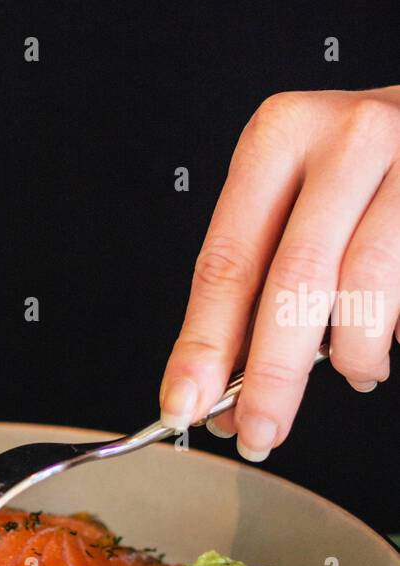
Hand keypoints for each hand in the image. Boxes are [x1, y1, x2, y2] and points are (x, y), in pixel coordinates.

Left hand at [160, 87, 399, 459]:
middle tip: (258, 429)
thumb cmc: (357, 165)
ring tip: (353, 370)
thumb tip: (215, 383)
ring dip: (352, 355)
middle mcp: (346, 139)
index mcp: (280, 136)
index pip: (229, 260)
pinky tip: (386, 337)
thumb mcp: (292, 197)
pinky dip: (392, 332)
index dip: (204, 345)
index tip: (186, 401)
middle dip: (271, 375)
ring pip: (367, 290)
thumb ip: (255, 280)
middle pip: (295, 282)